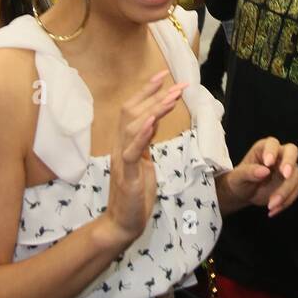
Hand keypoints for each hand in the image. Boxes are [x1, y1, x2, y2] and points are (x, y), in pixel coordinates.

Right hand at [103, 71, 189, 248]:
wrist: (123, 222)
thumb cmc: (136, 194)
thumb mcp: (144, 163)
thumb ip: (145, 143)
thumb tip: (154, 123)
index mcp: (124, 142)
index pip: (132, 109)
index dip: (147, 91)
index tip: (164, 75)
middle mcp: (119, 146)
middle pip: (132, 111)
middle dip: (155, 95)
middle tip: (177, 84)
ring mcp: (121, 159)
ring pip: (132, 126)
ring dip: (154, 110)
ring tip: (171, 98)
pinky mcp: (126, 174)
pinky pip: (131, 150)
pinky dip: (142, 134)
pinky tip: (152, 122)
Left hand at [218, 137, 297, 217]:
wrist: (244, 194)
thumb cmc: (239, 180)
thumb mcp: (238, 177)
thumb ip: (249, 172)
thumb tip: (264, 170)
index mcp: (264, 148)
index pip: (272, 144)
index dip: (272, 151)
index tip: (268, 163)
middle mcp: (279, 155)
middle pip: (292, 151)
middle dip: (290, 163)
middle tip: (286, 175)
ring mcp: (288, 168)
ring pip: (295, 175)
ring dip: (286, 191)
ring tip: (271, 205)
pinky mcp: (292, 182)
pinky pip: (296, 190)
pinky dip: (287, 201)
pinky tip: (273, 210)